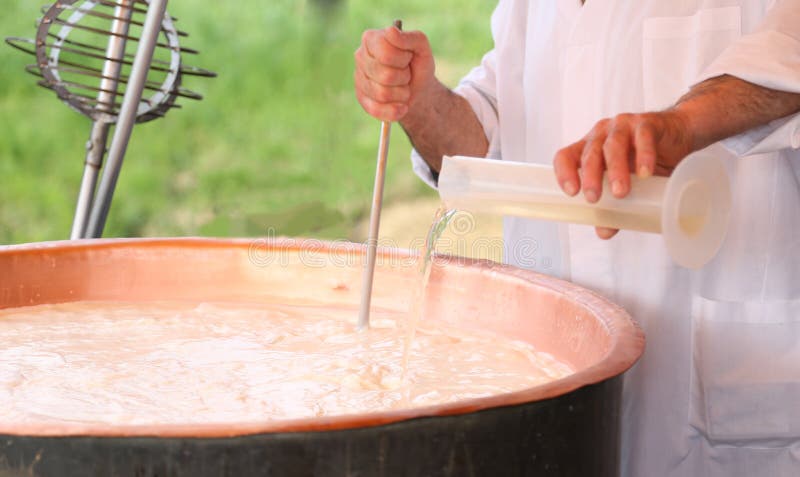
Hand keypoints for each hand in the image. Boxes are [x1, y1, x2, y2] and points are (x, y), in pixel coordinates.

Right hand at [354, 25, 435, 121]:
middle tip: (406, 74)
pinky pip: (377, 110)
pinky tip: (401, 106)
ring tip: (403, 88)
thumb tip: (390, 31)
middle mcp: (360, 56)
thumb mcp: (421, 48)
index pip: (386, 54)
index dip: (403, 59)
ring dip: (402, 94)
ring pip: (382, 94)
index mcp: (371, 39)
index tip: (407, 57)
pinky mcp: (361, 99)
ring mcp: (358, 79)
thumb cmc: (417, 65)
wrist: (418, 90)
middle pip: (385, 76)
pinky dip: (395, 111)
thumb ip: (410, 37)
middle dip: (404, 78)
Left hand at [553, 110, 693, 238]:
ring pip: (613, 146)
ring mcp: (623, 127)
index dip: (564, 172)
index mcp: (589, 149)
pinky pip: (642, 138)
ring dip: (615, 170)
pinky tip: (646, 173)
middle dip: (590, 177)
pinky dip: (644, 156)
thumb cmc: (644, 161)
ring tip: (620, 192)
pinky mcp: (646, 124)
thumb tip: (604, 232)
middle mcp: (601, 135)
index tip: (571, 193)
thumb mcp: (628, 185)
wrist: (679, 136)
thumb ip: (614, 207)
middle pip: (589, 154)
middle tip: (594, 198)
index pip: (566, 156)